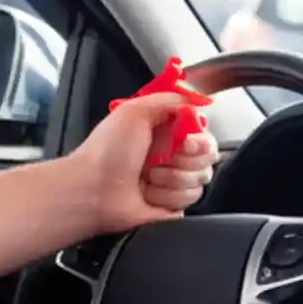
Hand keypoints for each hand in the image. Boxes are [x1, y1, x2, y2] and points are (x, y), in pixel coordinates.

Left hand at [71, 92, 219, 233]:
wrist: (94, 191)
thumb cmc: (108, 151)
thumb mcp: (135, 111)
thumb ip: (169, 99)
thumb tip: (196, 100)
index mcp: (166, 130)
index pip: (204, 132)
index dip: (199, 140)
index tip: (184, 142)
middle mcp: (173, 154)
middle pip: (208, 157)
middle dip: (186, 161)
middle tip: (160, 160)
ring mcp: (174, 180)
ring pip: (200, 180)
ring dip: (172, 180)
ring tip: (148, 178)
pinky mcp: (172, 204)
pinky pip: (190, 200)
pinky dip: (167, 197)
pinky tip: (148, 194)